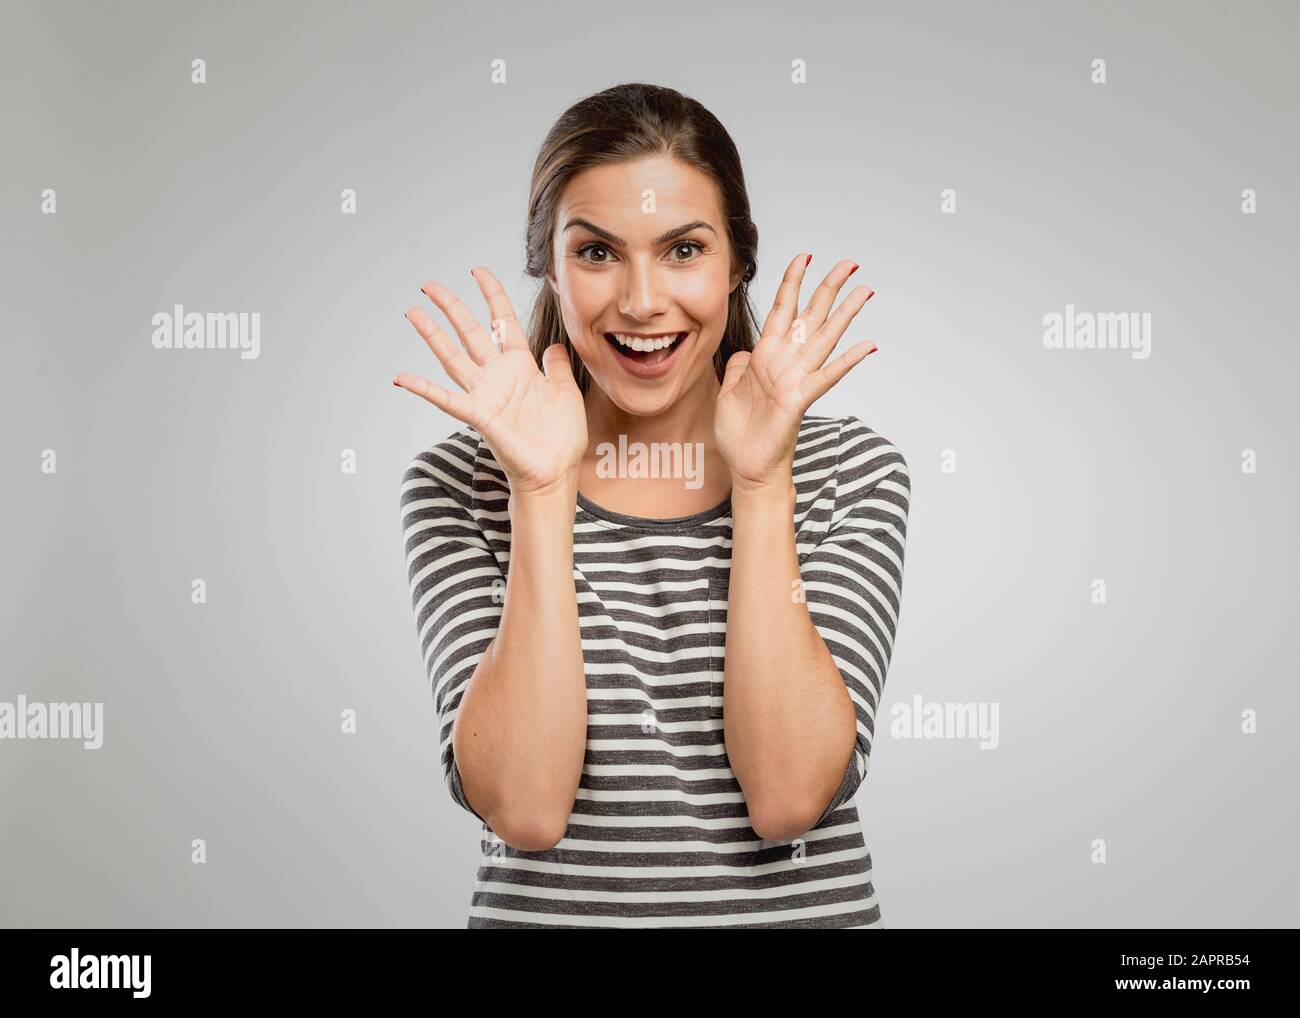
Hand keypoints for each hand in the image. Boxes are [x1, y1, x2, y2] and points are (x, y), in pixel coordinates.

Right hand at [395, 267, 587, 495]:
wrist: (556, 471)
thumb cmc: (562, 437)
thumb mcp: (566, 392)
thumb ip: (556, 367)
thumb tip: (553, 345)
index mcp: (520, 365)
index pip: (502, 320)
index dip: (491, 294)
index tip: (477, 271)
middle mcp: (497, 375)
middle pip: (469, 332)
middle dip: (451, 307)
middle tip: (430, 285)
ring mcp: (485, 394)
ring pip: (453, 357)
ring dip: (433, 335)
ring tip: (413, 312)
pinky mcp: (480, 415)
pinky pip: (447, 399)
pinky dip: (423, 389)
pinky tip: (401, 377)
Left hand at [714, 254, 876, 490]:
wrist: (746, 467)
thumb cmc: (739, 435)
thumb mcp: (727, 390)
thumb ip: (735, 366)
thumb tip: (744, 350)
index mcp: (765, 357)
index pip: (782, 311)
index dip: (792, 283)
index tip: (804, 256)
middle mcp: (785, 363)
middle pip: (811, 316)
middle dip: (828, 287)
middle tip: (850, 263)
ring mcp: (795, 379)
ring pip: (825, 338)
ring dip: (845, 314)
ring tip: (865, 291)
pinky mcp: (799, 400)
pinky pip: (826, 377)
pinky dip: (847, 361)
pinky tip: (867, 345)